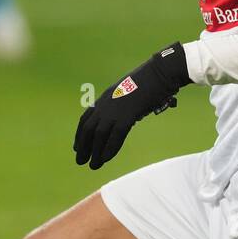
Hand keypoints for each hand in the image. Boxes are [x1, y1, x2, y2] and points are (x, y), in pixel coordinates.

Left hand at [74, 43, 189, 169]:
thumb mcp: (130, 91)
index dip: (80, 134)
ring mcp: (115, 109)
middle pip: (88, 128)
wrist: (160, 72)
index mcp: (105, 97)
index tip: (77, 147)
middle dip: (83, 146)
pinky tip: (105, 159)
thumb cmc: (150, 80)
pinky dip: (109, 149)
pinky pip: (115, 136)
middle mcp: (106, 103)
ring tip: (92, 166)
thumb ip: (123, 104)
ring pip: (99, 134)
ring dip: (94, 152)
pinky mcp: (127, 114)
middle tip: (80, 161)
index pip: (86, 118)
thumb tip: (125, 117)